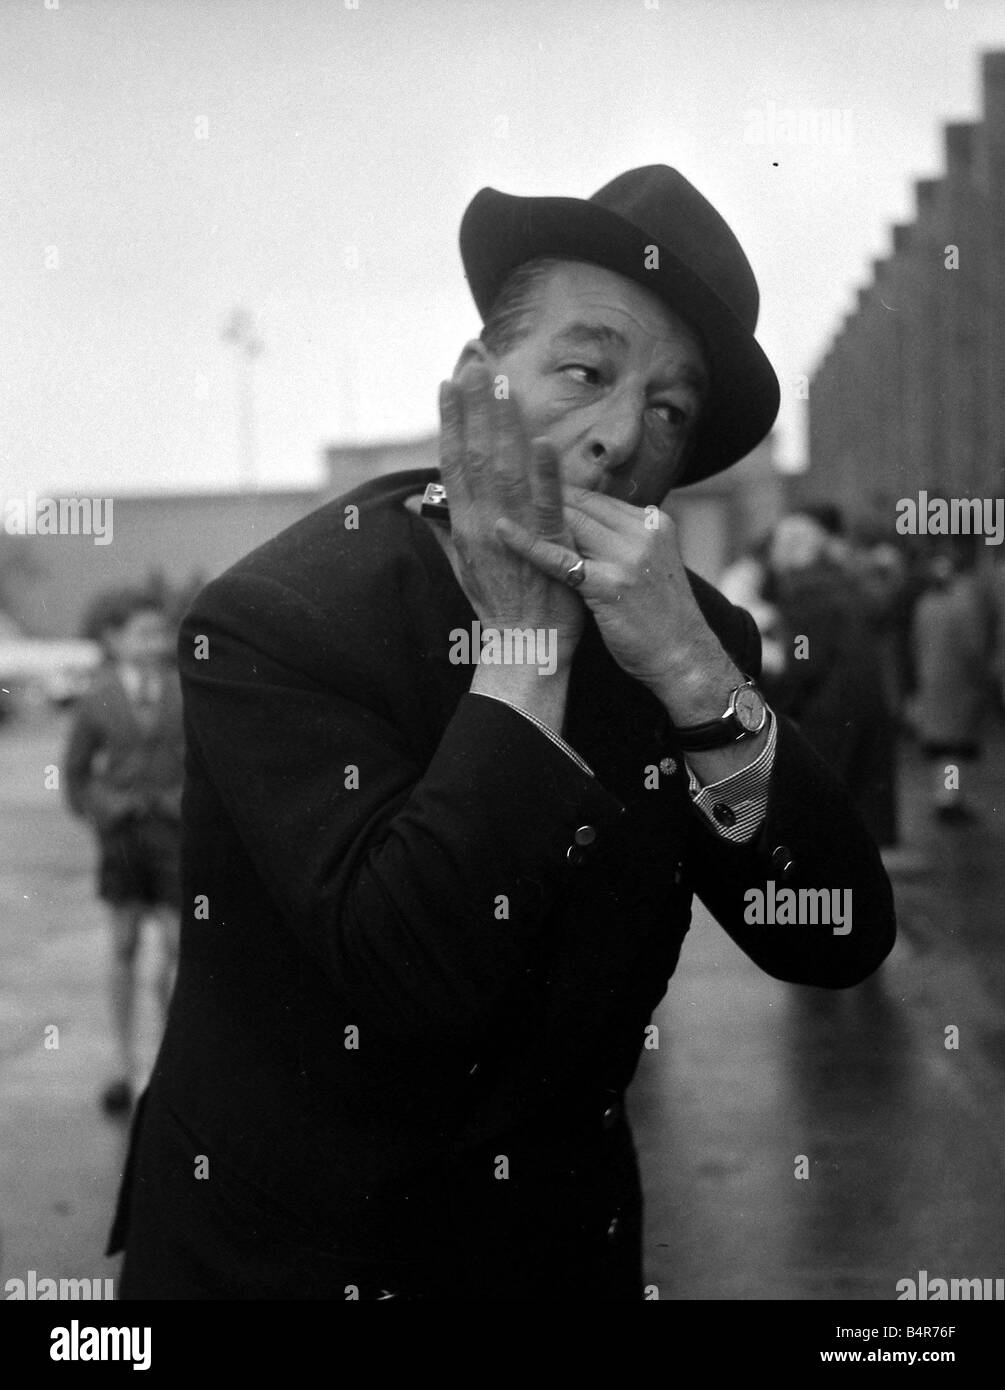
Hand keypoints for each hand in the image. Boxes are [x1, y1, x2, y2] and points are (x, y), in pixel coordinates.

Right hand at [438, 362, 584, 673]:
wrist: (525, 651)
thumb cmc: (501, 607)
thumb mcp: (466, 563)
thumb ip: (446, 527)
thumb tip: (422, 500)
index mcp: (466, 524)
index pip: (455, 459)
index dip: (452, 417)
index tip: (450, 378)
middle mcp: (483, 524)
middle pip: (475, 452)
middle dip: (475, 402)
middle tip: (475, 357)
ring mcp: (512, 536)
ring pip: (505, 469)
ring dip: (502, 422)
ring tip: (501, 380)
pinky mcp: (546, 549)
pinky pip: (545, 506)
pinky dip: (545, 473)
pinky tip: (543, 439)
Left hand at [496, 487, 738, 720]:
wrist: (683, 657)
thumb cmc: (660, 619)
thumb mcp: (649, 566)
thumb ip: (622, 540)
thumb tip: (581, 524)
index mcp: (654, 522)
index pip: (596, 498)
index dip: (560, 497)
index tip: (527, 491)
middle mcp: (643, 532)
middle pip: (581, 504)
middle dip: (542, 500)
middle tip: (502, 489)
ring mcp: (628, 556)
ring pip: (569, 523)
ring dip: (534, 517)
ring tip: (496, 503)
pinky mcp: (610, 584)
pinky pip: (560, 558)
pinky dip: (528, 544)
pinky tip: (501, 531)